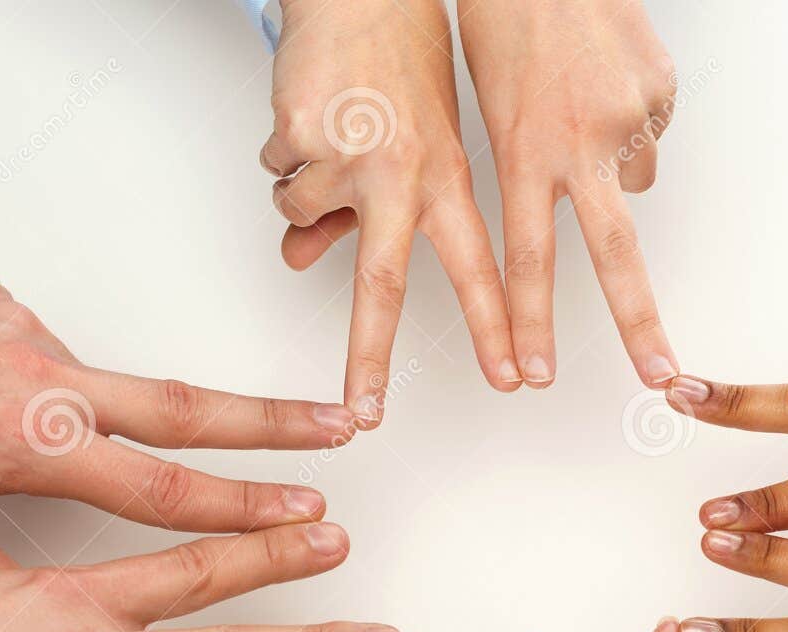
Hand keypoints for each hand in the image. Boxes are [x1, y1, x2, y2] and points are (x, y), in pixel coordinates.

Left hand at [0, 275, 351, 572]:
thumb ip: (8, 575)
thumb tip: (66, 612)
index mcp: (30, 439)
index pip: (164, 486)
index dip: (246, 508)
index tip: (306, 514)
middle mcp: (42, 377)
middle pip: (187, 405)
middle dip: (274, 422)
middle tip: (342, 425)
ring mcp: (27, 332)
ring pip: (122, 383)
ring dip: (158, 413)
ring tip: (125, 436)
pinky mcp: (6, 306)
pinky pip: (60, 357)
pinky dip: (65, 391)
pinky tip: (15, 411)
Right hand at [263, 0, 517, 421]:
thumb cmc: (397, 65)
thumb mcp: (414, 145)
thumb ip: (371, 212)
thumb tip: (306, 257)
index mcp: (446, 179)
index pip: (478, 267)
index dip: (497, 327)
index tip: (511, 377)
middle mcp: (403, 175)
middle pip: (381, 285)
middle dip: (368, 357)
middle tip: (364, 409)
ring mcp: (349, 157)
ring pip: (300, 215)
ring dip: (301, 196)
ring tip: (332, 140)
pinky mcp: (301, 137)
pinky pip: (276, 171)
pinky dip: (282, 153)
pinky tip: (311, 113)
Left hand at [459, 0, 677, 387]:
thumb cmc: (504, 14)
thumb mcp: (485, 104)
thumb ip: (521, 168)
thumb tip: (564, 210)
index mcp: (523, 150)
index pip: (527, 260)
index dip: (530, 325)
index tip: (534, 374)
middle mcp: (578, 142)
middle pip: (614, 256)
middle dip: (639, 326)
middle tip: (660, 376)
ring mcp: (628, 118)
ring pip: (633, 178)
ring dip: (614, 166)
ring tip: (583, 106)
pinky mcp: (661, 92)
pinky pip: (650, 130)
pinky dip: (632, 120)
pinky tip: (607, 80)